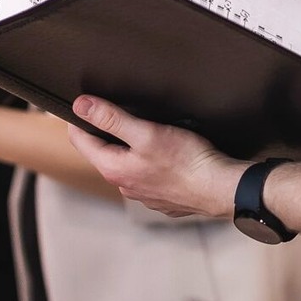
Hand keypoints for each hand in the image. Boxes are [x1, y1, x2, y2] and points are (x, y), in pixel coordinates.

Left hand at [65, 96, 244, 218]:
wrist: (220, 188)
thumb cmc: (187, 161)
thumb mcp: (146, 132)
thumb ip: (112, 118)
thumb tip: (81, 105)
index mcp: (114, 169)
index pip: (80, 140)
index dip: (80, 119)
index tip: (85, 103)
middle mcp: (124, 185)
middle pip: (103, 152)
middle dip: (106, 132)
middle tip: (117, 112)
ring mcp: (143, 194)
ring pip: (127, 164)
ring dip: (130, 148)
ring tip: (145, 130)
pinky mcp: (161, 196)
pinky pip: (146, 175)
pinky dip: (149, 162)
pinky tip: (165, 154)